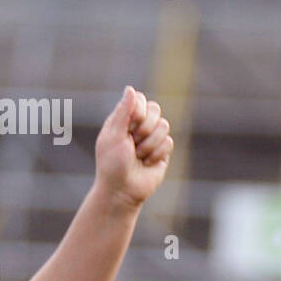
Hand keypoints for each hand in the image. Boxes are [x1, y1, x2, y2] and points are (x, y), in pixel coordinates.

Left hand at [94, 86, 173, 208]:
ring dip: (149, 144)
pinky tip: (146, 164)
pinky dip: (156, 155)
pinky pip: (169, 142)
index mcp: (123, 120)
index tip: (129, 126)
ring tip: (138, 157)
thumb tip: (130, 88)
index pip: (139, 99)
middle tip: (133, 143)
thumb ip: (123, 112)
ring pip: (164, 126)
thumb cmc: (112, 166)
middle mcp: (138, 127)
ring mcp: (151, 138)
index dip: (138, 111)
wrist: (121, 192)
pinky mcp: (162, 151)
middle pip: (155, 109)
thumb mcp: (114, 137)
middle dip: (145, 128)